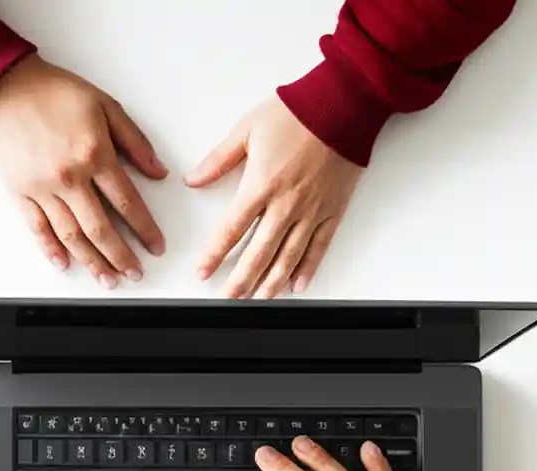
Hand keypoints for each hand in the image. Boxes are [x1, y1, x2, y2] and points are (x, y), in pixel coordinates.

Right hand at [0, 56, 167, 287]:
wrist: (5, 85)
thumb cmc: (54, 92)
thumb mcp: (105, 106)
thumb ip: (135, 141)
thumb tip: (159, 172)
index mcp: (95, 155)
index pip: (128, 203)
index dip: (145, 229)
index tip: (156, 246)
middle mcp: (70, 177)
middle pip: (101, 229)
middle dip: (122, 256)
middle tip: (135, 274)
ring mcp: (42, 188)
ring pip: (72, 235)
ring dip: (92, 262)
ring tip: (107, 279)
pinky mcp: (20, 191)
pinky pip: (38, 228)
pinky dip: (51, 249)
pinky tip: (65, 264)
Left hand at [187, 98, 362, 297]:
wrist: (343, 105)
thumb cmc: (297, 112)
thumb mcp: (246, 128)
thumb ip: (218, 159)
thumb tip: (193, 179)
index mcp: (261, 185)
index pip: (231, 230)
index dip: (214, 255)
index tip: (203, 272)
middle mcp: (286, 205)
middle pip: (259, 253)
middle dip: (241, 280)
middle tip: (229, 296)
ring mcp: (311, 211)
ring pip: (288, 257)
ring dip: (271, 282)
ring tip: (259, 298)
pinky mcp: (333, 210)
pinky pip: (319, 247)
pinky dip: (307, 268)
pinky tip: (296, 284)